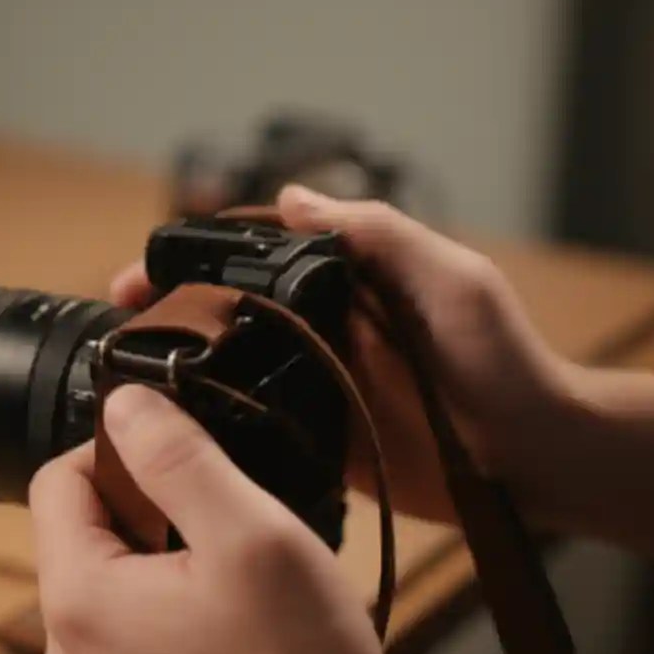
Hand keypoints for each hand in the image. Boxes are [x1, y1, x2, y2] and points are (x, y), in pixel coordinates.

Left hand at [30, 385, 386, 653]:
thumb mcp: (253, 538)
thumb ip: (180, 460)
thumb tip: (124, 403)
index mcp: (79, 601)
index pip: (55, 481)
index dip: (118, 450)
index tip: (184, 459)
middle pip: (83, 532)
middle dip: (151, 510)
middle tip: (226, 527)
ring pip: (114, 580)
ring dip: (168, 561)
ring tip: (236, 583)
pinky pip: (132, 630)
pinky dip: (175, 608)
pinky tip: (232, 625)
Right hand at [110, 186, 574, 521]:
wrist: (536, 457)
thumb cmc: (506, 360)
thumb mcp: (452, 279)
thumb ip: (380, 235)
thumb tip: (293, 196)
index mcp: (344, 284)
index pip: (252, 261)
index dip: (192, 263)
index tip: (138, 277)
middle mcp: (321, 331)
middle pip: (226, 315)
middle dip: (166, 317)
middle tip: (117, 334)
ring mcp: (317, 387)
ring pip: (232, 372)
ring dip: (179, 374)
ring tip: (129, 387)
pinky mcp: (321, 441)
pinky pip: (258, 429)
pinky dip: (216, 430)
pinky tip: (180, 439)